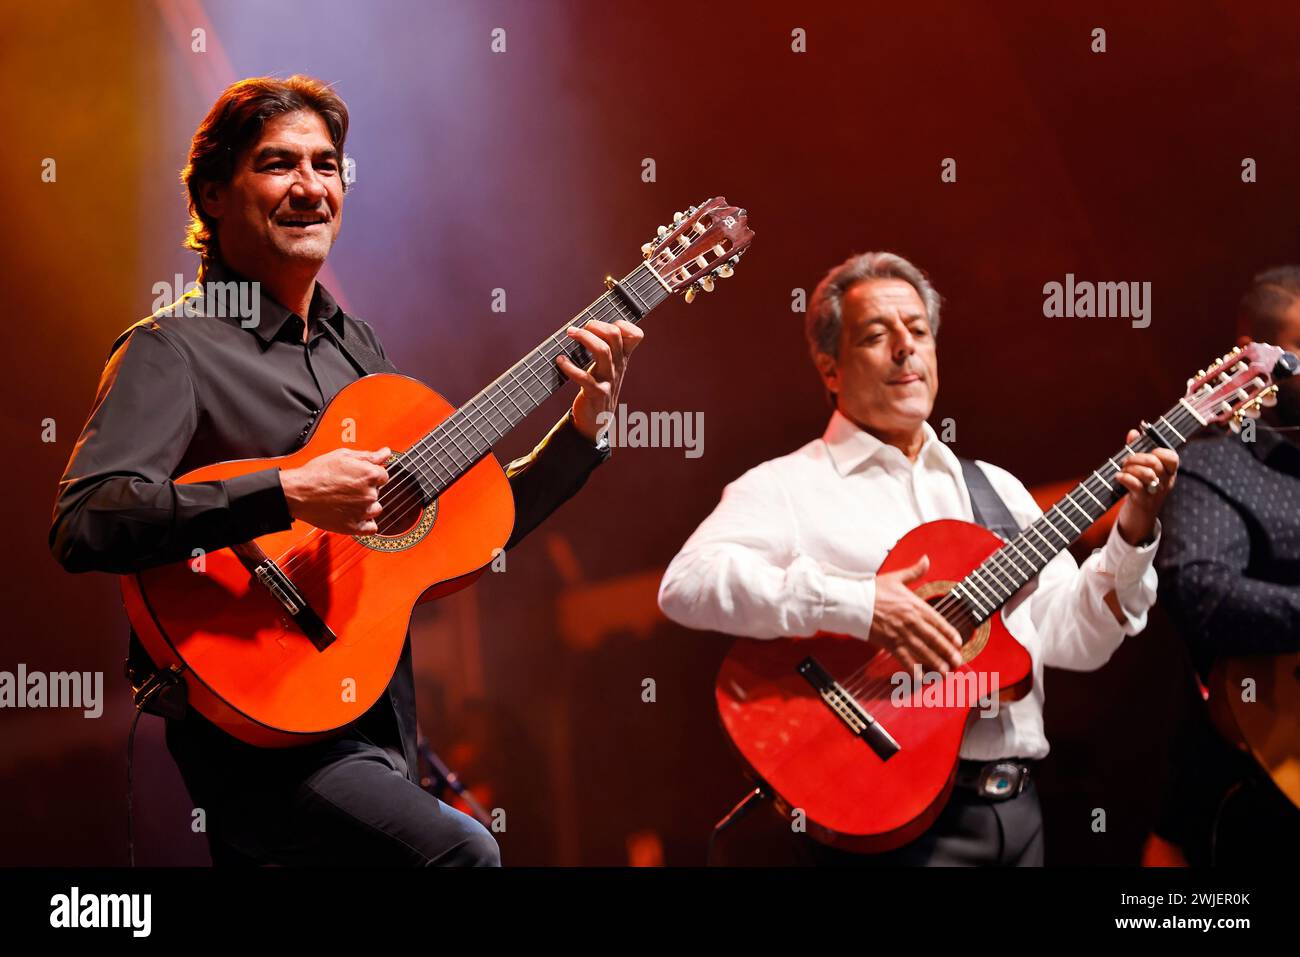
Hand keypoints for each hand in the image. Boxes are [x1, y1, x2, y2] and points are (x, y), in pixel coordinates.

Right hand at [279, 447, 390, 534]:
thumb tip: (386, 453)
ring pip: (375, 509)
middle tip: (347, 487)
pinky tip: (354, 515)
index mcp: (369, 474)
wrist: (297, 493)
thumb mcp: (343, 456)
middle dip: (366, 489)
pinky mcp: (354, 527)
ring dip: (366, 506)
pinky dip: (365, 523)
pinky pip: (371, 528)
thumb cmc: (317, 473)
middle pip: (378, 492)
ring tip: (347, 501)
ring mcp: (362, 512)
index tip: (358, 476)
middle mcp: (369, 494)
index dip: (370, 474)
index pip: (383, 475)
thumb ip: (369, 456)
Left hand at [557, 319, 644, 441]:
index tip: (600, 326)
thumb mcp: (609, 366)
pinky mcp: (596, 392)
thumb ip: (607, 346)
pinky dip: (570, 367)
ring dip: (584, 338)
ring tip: (571, 334)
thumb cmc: (600, 386)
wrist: (597, 419)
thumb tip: (587, 325)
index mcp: (622, 358)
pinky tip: (560, 360)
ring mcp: (608, 379)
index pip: (635, 335)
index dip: (621, 324)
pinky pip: (584, 377)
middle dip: (595, 325)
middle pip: (615, 335)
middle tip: (578, 329)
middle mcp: (618, 366)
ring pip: (603, 351)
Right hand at [868, 555, 964, 675]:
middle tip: (958, 661)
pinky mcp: (889, 643)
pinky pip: (904, 658)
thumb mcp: (896, 578)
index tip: (958, 642)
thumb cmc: (872, 590)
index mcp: (914, 604)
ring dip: (935, 662)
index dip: (949, 632)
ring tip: (945, 671)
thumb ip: (914, 571)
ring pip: (923, 651)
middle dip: (947, 651)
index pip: (937, 620)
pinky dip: (913, 669)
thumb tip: (926, 559)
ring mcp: (900, 633)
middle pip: (933, 638)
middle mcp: (910, 620)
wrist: (852, 601)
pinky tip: (920, 677)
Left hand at [1114, 429, 1178, 545]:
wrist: (1138, 519)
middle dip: (1137, 457)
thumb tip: (1133, 432)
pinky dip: (1124, 477)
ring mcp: (1155, 492)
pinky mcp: (1142, 501)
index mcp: (1169, 473)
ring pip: (1146, 473)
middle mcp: (1165, 482)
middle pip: (1155, 462)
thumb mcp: (1141, 469)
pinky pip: (1136, 485)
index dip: (1157, 451)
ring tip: (1122, 470)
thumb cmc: (1139, 490)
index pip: (1172, 457)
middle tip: (1126, 461)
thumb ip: (1138, 449)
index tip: (1145, 452)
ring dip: (1130, 468)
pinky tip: (1118, 477)